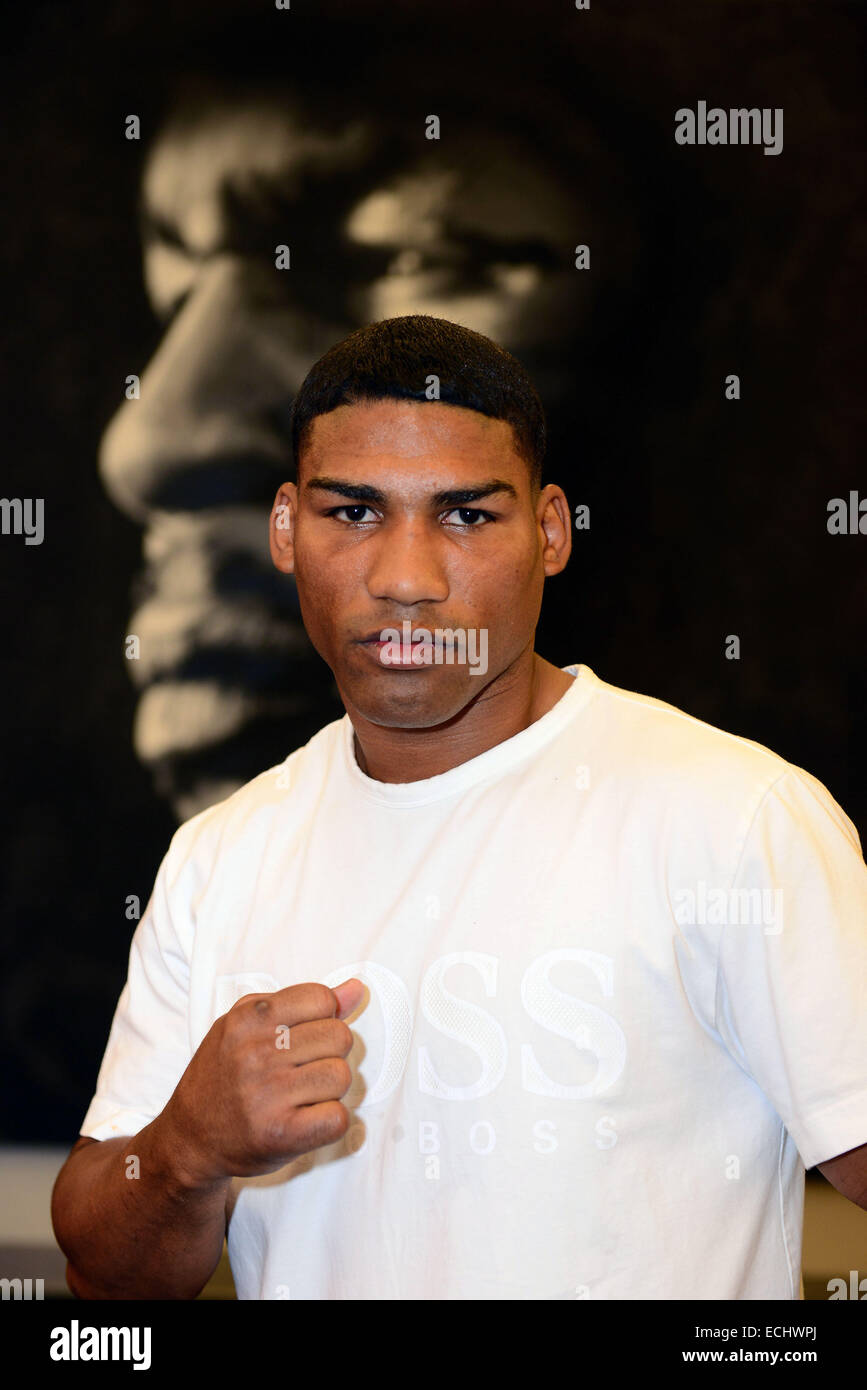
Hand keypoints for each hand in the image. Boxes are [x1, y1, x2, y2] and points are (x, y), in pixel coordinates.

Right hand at [160, 978, 364, 1183]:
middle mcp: (255, 1054)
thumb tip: (357, 989)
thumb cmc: (224, 1076)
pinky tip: (307, 1119)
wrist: (189, 1138)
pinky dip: (330, 1120)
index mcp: (247, 1019)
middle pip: (339, 1037)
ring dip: (330, 1089)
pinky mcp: (280, 1135)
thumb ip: (301, 1003)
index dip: (324, 1018)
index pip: (321, 999)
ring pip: (341, 1076)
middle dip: (330, 1053)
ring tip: (303, 1095)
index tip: (305, 1036)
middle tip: (304, 1070)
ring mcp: (267, 1095)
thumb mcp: (248, 1026)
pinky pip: (337, 1118)